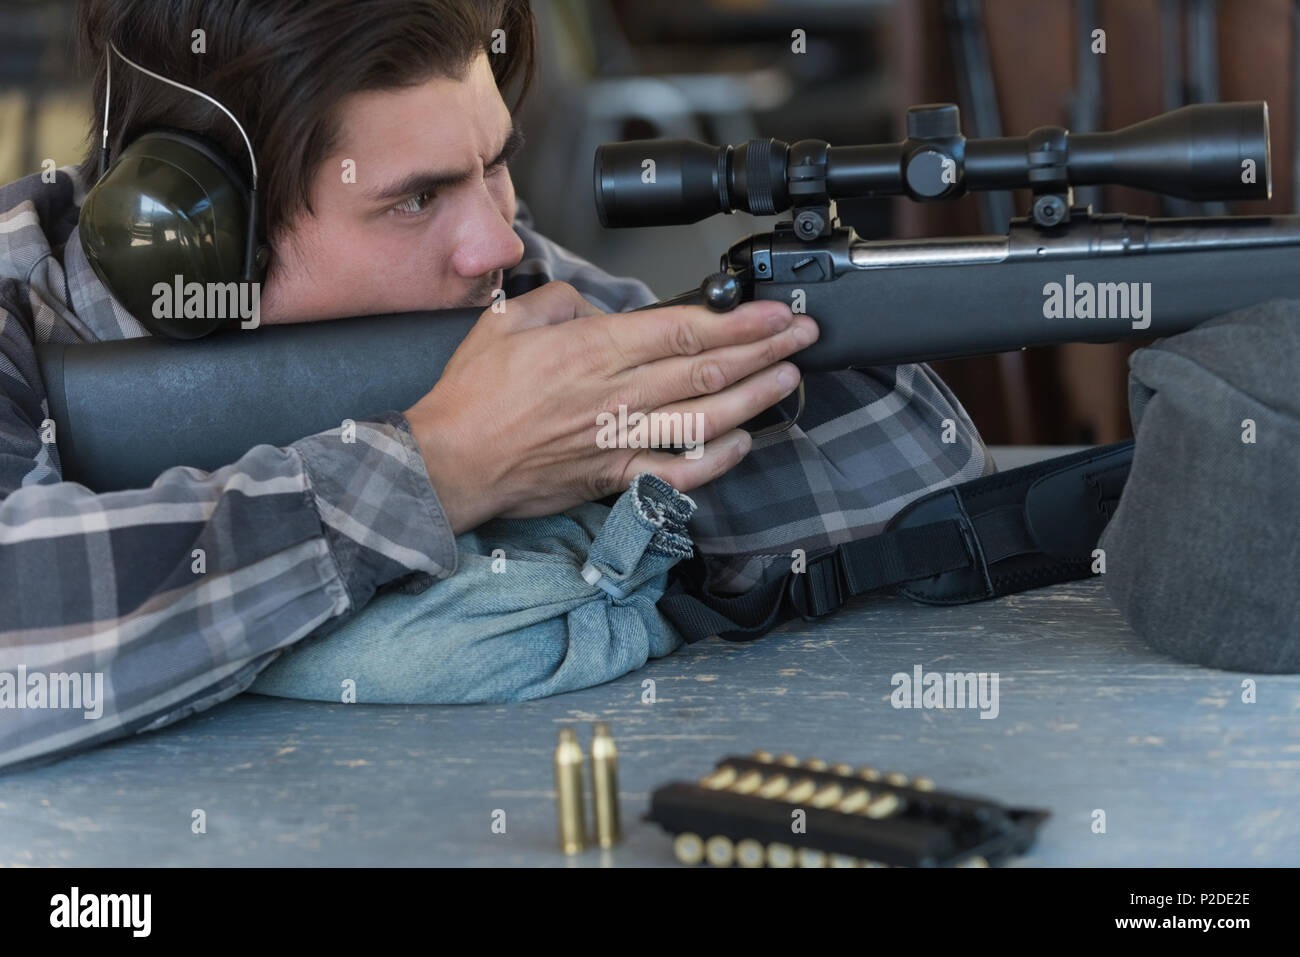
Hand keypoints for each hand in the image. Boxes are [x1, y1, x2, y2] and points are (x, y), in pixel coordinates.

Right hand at [403, 281, 817, 533]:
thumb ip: (559, 303)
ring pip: (703, 417)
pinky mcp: (613, 476)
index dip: (739, 320)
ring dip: (754, 398)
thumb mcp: (507, 322)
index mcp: (593, 349)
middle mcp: (616, 394)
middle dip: (764, 350)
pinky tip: (742, 444)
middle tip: (802, 336)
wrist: (451, 461)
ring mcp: (619, 438)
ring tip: (790, 379)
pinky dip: (715, 460)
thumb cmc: (473, 397)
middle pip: (707, 368)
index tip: (773, 311)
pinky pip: (676, 472)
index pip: (684, 329)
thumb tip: (596, 307)